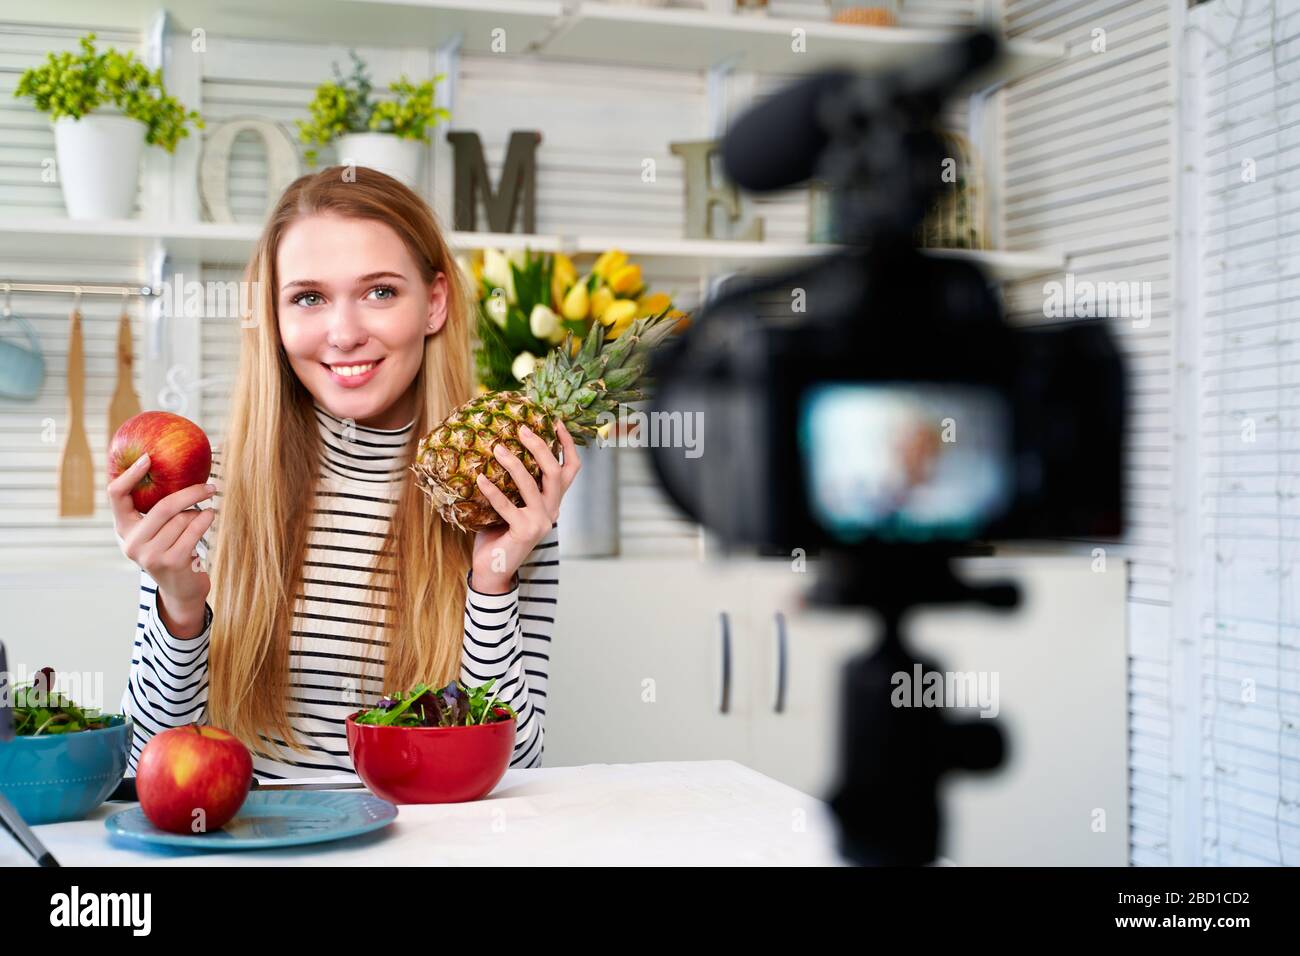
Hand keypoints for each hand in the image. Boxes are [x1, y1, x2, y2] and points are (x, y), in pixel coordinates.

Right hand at [109, 453, 215, 610]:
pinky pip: (193, 531)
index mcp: (123, 528)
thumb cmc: (171, 549)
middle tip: (209, 485)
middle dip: (190, 492)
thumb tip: (171, 468)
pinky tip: (210, 516)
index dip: (130, 474)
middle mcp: (131, 542)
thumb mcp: (156, 531)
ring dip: (199, 513)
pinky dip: (205, 520)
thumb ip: (155, 508)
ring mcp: (150, 554)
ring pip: (182, 519)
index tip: (149, 457)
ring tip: (204, 515)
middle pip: (162, 506)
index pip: (116, 495)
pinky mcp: (171, 562)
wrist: (181, 590)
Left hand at [471, 419, 580, 592]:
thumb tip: (498, 447)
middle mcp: (552, 510)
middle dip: (540, 447)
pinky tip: (480, 479)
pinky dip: (493, 491)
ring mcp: (541, 522)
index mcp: (553, 501)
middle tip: (522, 429)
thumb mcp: (513, 505)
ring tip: (498, 448)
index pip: (570, 469)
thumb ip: (514, 485)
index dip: (567, 445)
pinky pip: (507, 506)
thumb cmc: (500, 534)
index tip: (556, 421)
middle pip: (555, 472)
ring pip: (532, 485)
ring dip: (515, 464)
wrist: (495, 570)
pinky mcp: (525, 532)